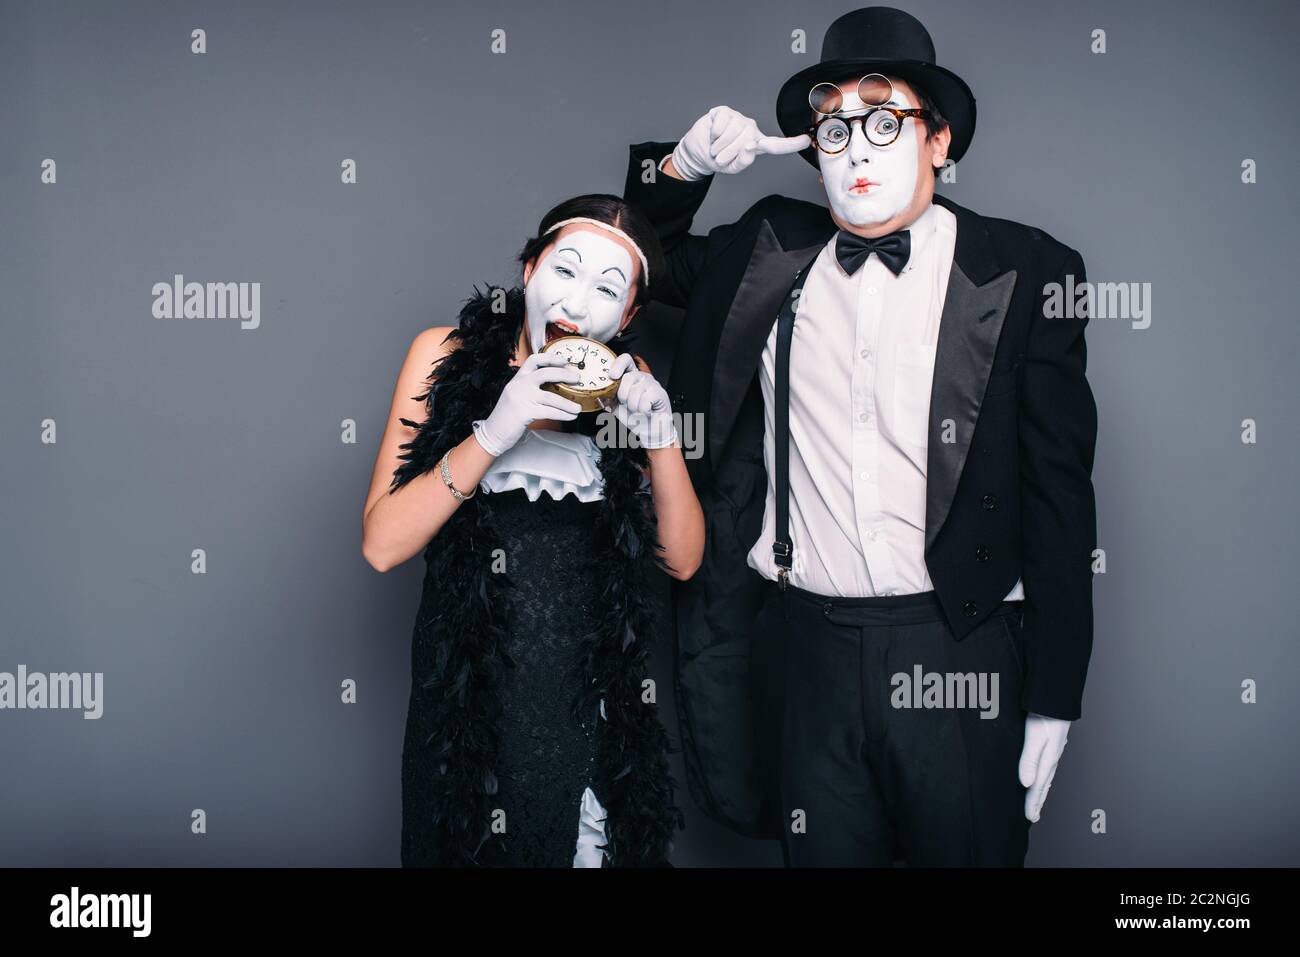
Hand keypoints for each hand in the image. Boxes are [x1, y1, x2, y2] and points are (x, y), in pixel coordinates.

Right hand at [473, 352, 582, 456]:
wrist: (492, 433)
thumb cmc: (507, 416)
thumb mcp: (516, 395)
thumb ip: (530, 388)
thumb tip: (555, 386)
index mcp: (517, 378)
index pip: (534, 360)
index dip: (551, 358)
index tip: (565, 361)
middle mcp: (519, 385)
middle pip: (545, 373)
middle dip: (565, 375)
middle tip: (577, 379)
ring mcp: (521, 398)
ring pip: (550, 397)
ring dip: (568, 403)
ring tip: (578, 408)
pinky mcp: (524, 413)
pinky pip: (549, 412)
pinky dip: (562, 414)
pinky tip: (570, 416)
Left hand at [610, 353, 676, 448]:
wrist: (650, 431)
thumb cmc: (636, 418)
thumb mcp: (617, 408)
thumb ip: (607, 400)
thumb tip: (597, 397)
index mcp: (631, 377)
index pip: (626, 360)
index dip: (618, 365)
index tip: (612, 376)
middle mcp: (642, 378)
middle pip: (628, 377)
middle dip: (623, 395)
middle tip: (627, 403)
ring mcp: (652, 384)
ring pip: (636, 390)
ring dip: (633, 406)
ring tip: (637, 410)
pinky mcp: (660, 393)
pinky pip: (645, 400)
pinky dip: (642, 409)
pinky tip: (646, 411)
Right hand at [669, 105, 811, 180]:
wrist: (698, 152)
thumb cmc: (718, 159)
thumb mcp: (731, 167)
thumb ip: (743, 161)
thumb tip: (750, 147)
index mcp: (757, 144)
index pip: (777, 145)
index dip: (791, 144)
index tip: (805, 141)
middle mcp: (750, 129)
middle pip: (746, 142)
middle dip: (729, 154)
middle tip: (720, 156)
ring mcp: (738, 118)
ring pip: (732, 133)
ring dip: (719, 146)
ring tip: (716, 147)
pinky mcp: (724, 112)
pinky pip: (721, 124)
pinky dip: (713, 135)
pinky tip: (712, 135)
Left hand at [1019, 713, 1070, 821]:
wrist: (1057, 698)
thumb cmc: (1046, 715)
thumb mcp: (1035, 737)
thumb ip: (1029, 760)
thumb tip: (1026, 784)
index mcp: (1048, 760)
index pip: (1038, 787)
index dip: (1032, 803)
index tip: (1029, 817)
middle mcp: (1051, 758)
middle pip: (1043, 785)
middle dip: (1037, 801)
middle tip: (1032, 816)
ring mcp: (1052, 751)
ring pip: (1045, 777)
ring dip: (1040, 791)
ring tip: (1036, 802)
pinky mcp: (1051, 744)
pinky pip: (1046, 767)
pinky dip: (1042, 778)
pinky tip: (1039, 777)